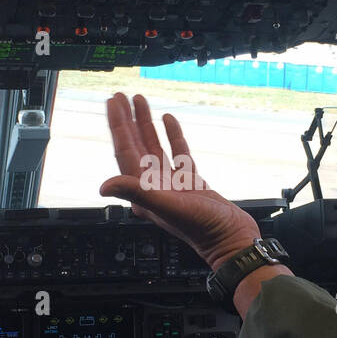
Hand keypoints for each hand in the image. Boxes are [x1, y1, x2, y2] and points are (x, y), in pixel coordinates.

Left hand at [99, 93, 261, 270]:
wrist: (232, 240)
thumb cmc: (203, 230)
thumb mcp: (168, 207)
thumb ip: (137, 193)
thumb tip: (104, 186)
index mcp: (144, 192)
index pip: (125, 151)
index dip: (118, 125)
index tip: (113, 102)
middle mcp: (153, 186)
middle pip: (135, 145)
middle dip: (128, 120)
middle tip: (122, 97)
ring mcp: (172, 184)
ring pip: (154, 146)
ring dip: (146, 124)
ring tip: (141, 102)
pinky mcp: (191, 182)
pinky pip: (177, 153)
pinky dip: (172, 136)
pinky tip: (169, 120)